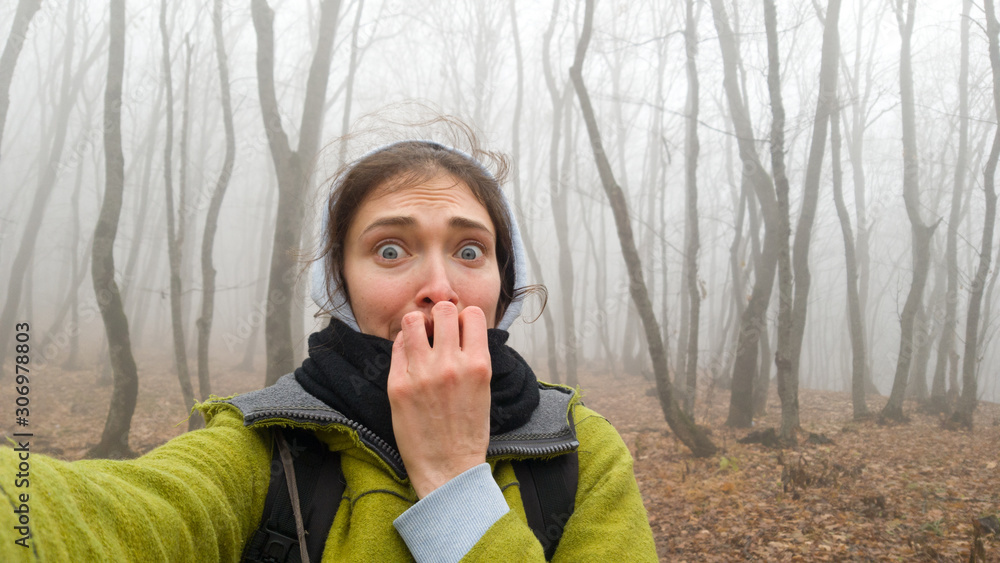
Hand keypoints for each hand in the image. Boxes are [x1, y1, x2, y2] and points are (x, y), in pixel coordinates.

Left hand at [387, 302, 491, 498]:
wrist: (448, 469)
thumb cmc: (469, 431)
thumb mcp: (484, 389)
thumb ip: (473, 357)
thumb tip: (460, 329)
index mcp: (478, 365)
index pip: (472, 314)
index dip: (464, 319)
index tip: (459, 330)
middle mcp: (450, 364)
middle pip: (443, 310)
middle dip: (440, 317)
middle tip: (437, 332)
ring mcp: (421, 374)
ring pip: (413, 320)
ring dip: (417, 326)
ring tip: (420, 340)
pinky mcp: (397, 385)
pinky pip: (397, 346)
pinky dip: (403, 346)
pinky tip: (408, 359)